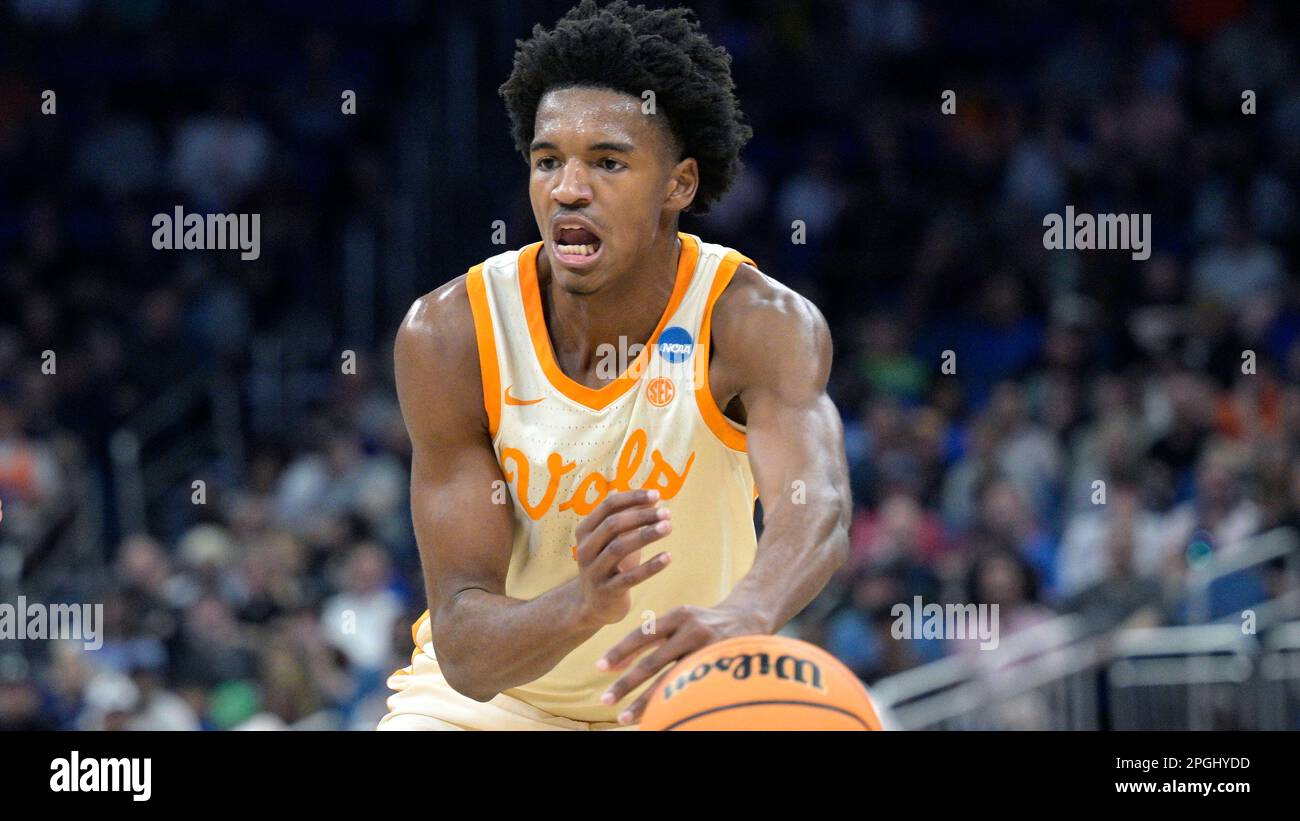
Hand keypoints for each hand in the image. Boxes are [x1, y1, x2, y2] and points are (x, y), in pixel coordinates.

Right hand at [570, 489, 673, 628]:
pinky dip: (650, 566)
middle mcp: (585, 549)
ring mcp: (594, 571)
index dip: (632, 498)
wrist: (594, 605)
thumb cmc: (611, 565)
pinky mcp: (607, 592)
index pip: (608, 506)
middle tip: (666, 513)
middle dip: (642, 516)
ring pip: (619, 548)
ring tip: (668, 527)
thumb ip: (631, 521)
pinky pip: (630, 577)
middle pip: (613, 525)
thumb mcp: (617, 540)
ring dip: (646, 535)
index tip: (656, 494)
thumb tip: (654, 499)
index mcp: (585, 531)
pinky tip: (668, 557)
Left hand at [596, 604, 768, 724]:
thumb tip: (614, 666)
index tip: (599, 668)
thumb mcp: (679, 621)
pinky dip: (674, 704)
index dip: (620, 651)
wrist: (752, 617)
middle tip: (604, 701)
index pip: (642, 634)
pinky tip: (661, 717)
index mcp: (678, 615)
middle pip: (653, 662)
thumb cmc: (705, 623)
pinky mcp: (722, 667)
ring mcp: (709, 651)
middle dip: (627, 684)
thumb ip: (650, 639)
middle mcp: (692, 630)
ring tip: (624, 719)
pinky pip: (693, 690)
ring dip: (646, 702)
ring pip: (672, 681)